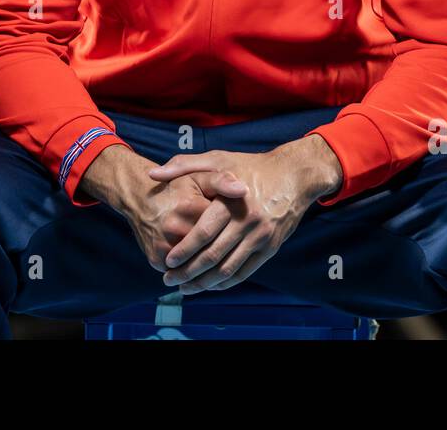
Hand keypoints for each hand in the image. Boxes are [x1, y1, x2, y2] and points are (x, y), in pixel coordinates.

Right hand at [124, 170, 250, 272]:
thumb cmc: (176, 189)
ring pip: (199, 267)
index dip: (234, 229)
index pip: (223, 227)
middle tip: (236, 249)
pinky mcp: (157, 260)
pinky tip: (206, 269)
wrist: (140, 199)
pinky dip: (195, 274)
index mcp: (190, 207)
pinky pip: (183, 273)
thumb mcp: (198, 178)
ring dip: (213, 269)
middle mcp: (175, 228)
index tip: (239, 229)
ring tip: (224, 261)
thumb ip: (222, 181)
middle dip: (226, 252)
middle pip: (212, 251)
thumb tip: (244, 191)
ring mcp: (164, 247)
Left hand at [145, 139, 336, 293]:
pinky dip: (225, 283)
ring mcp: (261, 237)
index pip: (203, 233)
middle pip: (214, 256)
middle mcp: (248, 221)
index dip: (184, 250)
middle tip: (170, 280)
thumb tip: (153, 174)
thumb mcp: (218, 158)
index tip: (168, 261)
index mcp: (232, 201)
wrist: (293, 175)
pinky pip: (245, 272)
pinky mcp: (271, 248)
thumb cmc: (250, 166)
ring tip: (185, 288)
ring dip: (204, 283)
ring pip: (228, 269)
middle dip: (188, 272)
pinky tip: (210, 285)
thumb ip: (184, 165)